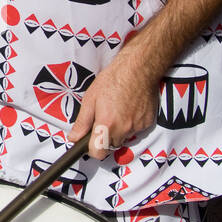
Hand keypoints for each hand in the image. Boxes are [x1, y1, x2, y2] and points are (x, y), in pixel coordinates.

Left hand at [69, 41, 160, 160]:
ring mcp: (137, 127)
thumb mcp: (90, 98)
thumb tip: (74, 138)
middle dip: (105, 137)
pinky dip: (131, 123)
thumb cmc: (113, 79)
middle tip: (103, 118)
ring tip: (117, 110)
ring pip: (124, 138)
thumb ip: (82, 122)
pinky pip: (136, 130)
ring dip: (119, 130)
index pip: (98, 153)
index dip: (92, 149)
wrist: (139, 68)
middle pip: (111, 146)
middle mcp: (123, 129)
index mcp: (106, 124)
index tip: (90, 141)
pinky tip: (129, 108)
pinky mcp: (147, 122)